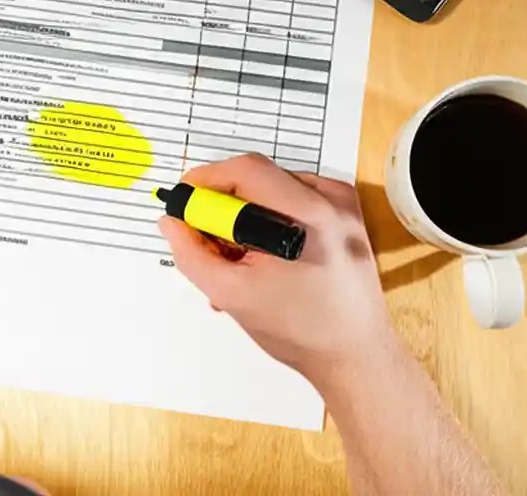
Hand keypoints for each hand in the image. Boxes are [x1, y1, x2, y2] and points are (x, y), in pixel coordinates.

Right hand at [157, 154, 396, 381]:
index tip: (184, 203)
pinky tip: (260, 258)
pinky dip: (268, 222)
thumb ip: (192, 255)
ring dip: (243, 218)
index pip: (245, 171)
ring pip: (272, 190)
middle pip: (258, 178)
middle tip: (203, 240)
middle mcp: (332, 202)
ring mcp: (342, 207)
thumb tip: (171, 223)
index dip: (205, 181)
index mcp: (310, 215)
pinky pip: (292, 202)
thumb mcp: (231, 295)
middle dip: (222, 206)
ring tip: (234, 262)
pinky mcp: (345, 217)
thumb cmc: (303, 331)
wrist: (354, 355)